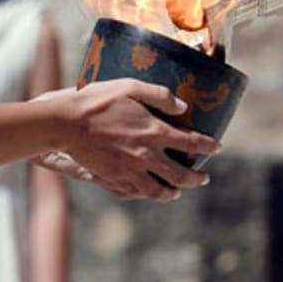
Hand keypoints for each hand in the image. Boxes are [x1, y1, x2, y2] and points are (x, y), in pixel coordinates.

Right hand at [33, 79, 220, 201]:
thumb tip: (183, 107)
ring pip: (159, 191)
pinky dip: (147, 195)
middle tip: (203, 178)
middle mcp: (147, 156)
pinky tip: (147, 192)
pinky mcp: (113, 178)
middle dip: (196, 178)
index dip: (207, 145)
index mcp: (154, 132)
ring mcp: (130, 170)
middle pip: (180, 174)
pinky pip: (136, 193)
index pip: (191, 143)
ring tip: (177, 192)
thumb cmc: (96, 101)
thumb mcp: (129, 86)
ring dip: (173, 192)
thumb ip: (159, 95)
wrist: (66, 124)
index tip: (216, 147)